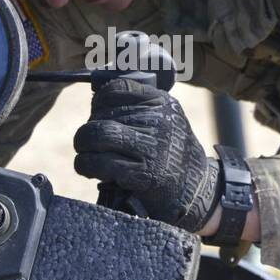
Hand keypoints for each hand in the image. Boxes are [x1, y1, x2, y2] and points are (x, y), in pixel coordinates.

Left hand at [73, 78, 219, 231]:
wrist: (196, 190)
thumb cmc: (171, 155)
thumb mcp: (166, 120)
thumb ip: (139, 108)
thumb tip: (95, 101)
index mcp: (163, 103)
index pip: (117, 89)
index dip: (98, 102)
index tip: (96, 115)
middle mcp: (160, 121)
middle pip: (102, 115)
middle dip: (88, 131)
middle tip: (87, 143)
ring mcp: (153, 147)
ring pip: (98, 134)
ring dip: (83, 146)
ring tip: (85, 154)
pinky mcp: (144, 173)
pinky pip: (100, 162)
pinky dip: (86, 165)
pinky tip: (88, 169)